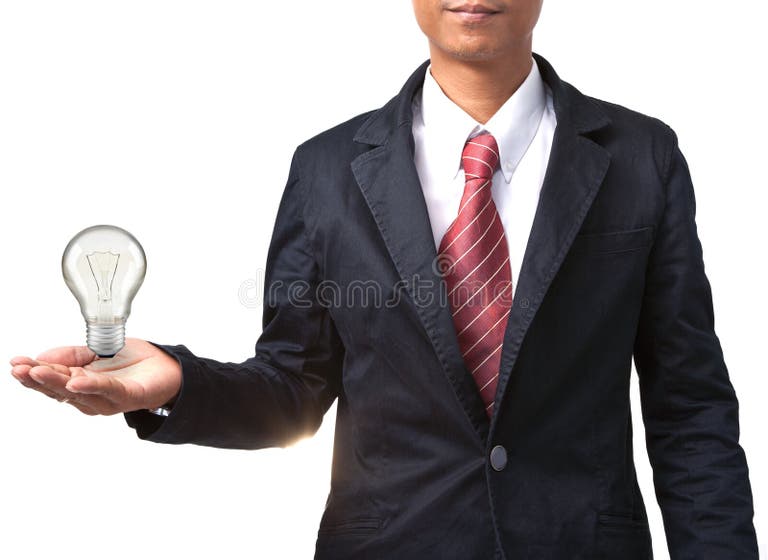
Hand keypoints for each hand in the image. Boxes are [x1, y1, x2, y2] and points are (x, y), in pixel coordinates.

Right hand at [9, 338, 181, 415]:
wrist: (167, 367)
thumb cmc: (133, 362)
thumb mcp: (95, 350)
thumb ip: (70, 356)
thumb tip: (42, 357)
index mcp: (79, 382)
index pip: (51, 379)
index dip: (32, 371)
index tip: (16, 362)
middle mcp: (90, 394)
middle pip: (59, 389)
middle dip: (38, 378)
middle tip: (21, 369)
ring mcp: (107, 399)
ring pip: (78, 392)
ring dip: (57, 382)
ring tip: (39, 371)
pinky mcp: (128, 396)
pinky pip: (108, 390)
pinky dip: (91, 386)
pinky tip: (76, 382)